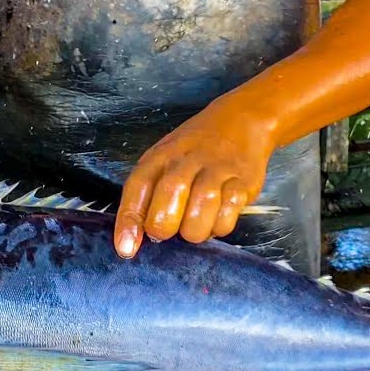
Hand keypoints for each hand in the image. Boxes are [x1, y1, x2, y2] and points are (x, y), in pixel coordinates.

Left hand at [114, 106, 275, 257]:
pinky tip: (216, 218)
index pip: (138, 188)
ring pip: (201, 209)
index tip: (126, 248)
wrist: (241, 122)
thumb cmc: (195, 150)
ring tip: (194, 227)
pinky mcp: (243, 182)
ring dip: (194, 230)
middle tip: (167, 232)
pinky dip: (220, 226)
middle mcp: (187, 160)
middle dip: (164, 226)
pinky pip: (229, 214)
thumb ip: (147, 196)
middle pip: (170, 197)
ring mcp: (217, 170)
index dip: (129, 222)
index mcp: (161, 156)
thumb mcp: (163, 161)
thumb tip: (130, 239)